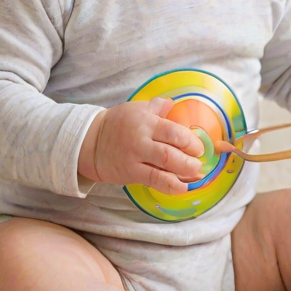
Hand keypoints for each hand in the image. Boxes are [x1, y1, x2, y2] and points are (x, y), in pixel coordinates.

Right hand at [78, 97, 203, 193]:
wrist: (90, 142)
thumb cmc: (118, 123)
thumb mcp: (137, 108)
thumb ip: (158, 106)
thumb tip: (174, 104)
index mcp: (146, 121)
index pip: (173, 131)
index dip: (190, 141)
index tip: (199, 147)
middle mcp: (141, 140)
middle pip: (170, 152)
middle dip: (190, 160)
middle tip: (199, 163)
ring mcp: (135, 159)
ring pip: (163, 168)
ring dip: (184, 173)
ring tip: (195, 175)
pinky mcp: (131, 174)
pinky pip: (154, 181)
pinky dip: (170, 186)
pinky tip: (182, 187)